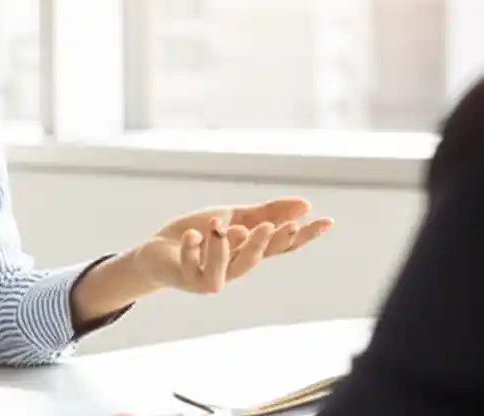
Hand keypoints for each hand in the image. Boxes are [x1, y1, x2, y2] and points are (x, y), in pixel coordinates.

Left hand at [132, 197, 332, 294]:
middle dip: (266, 244)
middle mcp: (233, 268)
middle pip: (256, 259)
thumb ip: (265, 212)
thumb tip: (306, 204)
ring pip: (225, 270)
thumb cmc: (198, 234)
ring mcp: (209, 278)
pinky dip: (193, 248)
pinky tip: (192, 234)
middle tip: (274, 226)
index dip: (303, 236)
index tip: (327, 221)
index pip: (281, 246)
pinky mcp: (186, 279)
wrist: (157, 251)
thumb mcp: (233, 217)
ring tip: (223, 225)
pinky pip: (192, 266)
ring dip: (225, 247)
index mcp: (248, 251)